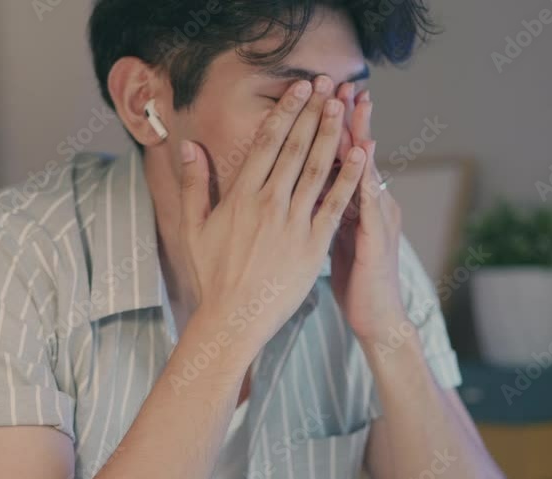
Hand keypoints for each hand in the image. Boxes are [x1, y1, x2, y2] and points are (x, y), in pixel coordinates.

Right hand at [178, 76, 367, 351]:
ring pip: (316, 170)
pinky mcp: (313, 246)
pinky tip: (362, 156)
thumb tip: (189, 147)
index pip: (266, 144)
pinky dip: (349, 179)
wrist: (232, 319)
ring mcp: (293, 224)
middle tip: (327, 85)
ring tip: (343, 108)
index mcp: (241, 196)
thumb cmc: (211, 276)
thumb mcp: (192, 228)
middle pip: (295, 149)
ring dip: (331, 136)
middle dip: (312, 113)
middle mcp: (268, 204)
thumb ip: (194, 184)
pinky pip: (334, 206)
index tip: (298, 90)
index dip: (285, 113)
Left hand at [329, 84, 407, 343]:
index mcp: (353, 203)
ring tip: (351, 102)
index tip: (315, 95)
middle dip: (344, 117)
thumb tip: (302, 184)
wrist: (378, 318)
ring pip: (365, 168)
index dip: (328, 126)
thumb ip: (324, 207)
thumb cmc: (355, 279)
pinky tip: (364, 154)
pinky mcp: (377, 238)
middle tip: (335, 82)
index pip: (339, 156)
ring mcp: (376, 218)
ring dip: (358, 132)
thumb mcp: (335, 238)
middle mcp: (368, 203)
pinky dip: (365, 176)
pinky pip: (370, 202)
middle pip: (354, 152)